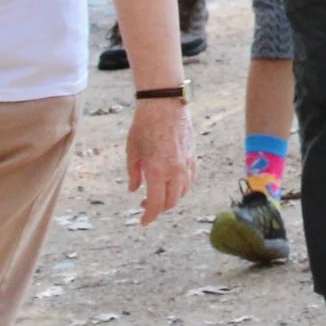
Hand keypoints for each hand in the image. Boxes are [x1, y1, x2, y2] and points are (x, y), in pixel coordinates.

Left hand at [126, 98, 195, 225]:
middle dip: (159, 208)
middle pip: (171, 202)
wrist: (164, 103)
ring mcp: (186, 163)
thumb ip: (134, 173)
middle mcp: (175, 171)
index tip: (143, 222)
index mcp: (157, 171)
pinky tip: (172, 182)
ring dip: (171, 198)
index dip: (149, 216)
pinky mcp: (193, 155)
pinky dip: (182, 186)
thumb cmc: (144, 125)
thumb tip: (135, 189)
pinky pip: (190, 179)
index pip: (156, 204)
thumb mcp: (132, 151)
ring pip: (183, 192)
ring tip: (159, 193)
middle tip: (146, 205)